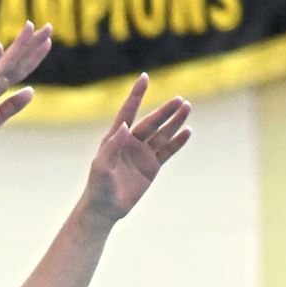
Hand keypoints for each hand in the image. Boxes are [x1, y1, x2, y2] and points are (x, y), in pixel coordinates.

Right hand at [0, 21, 52, 150]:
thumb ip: (13, 105)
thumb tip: (32, 90)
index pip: (19, 69)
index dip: (34, 56)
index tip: (48, 41)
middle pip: (16, 59)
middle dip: (32, 43)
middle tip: (49, 27)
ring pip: (5, 62)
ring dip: (18, 45)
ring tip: (31, 27)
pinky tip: (0, 47)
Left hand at [82, 74, 191, 223]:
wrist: (105, 208)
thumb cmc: (98, 186)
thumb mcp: (101, 166)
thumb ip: (112, 146)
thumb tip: (124, 125)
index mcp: (115, 138)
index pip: (128, 112)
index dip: (136, 95)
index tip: (144, 78)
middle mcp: (130, 142)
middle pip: (151, 122)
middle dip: (165, 111)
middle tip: (180, 100)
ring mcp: (142, 154)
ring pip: (162, 134)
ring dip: (174, 122)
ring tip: (187, 107)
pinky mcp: (151, 167)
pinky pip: (167, 151)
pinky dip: (177, 142)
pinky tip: (187, 131)